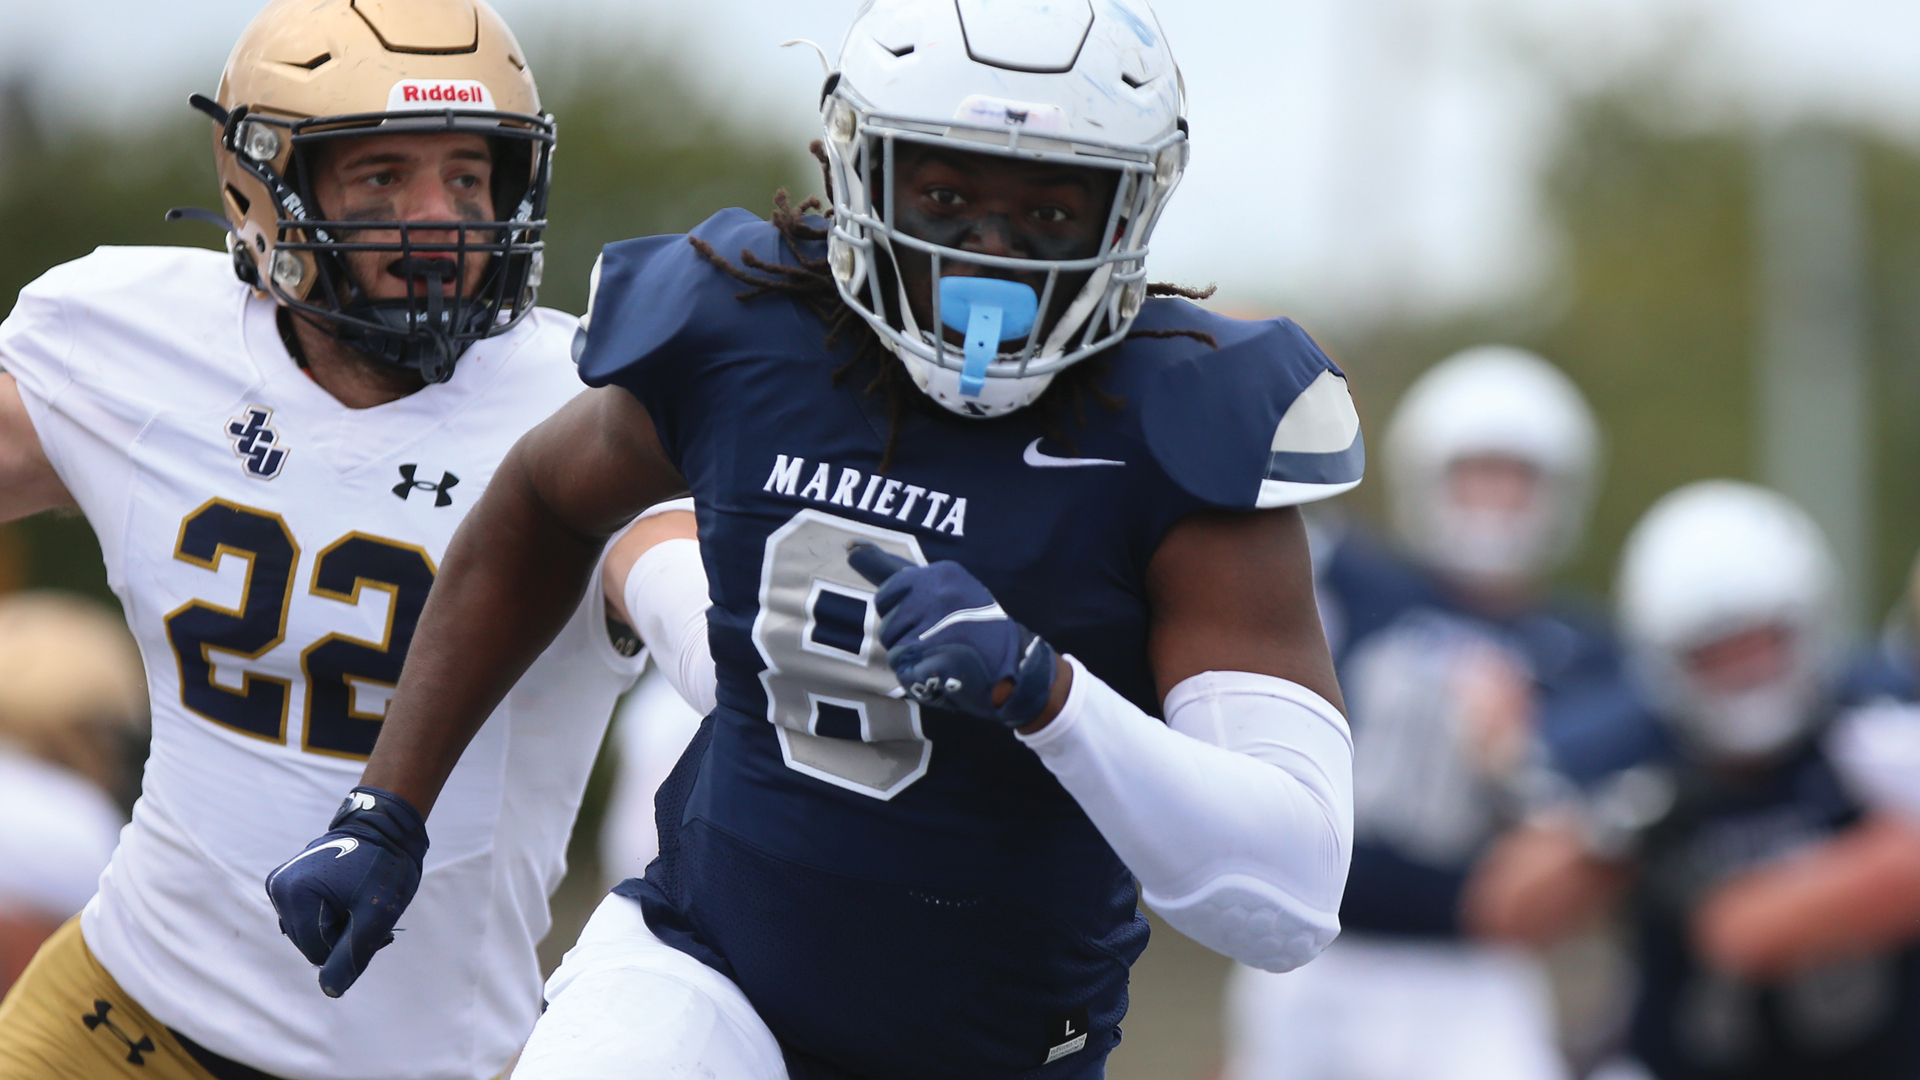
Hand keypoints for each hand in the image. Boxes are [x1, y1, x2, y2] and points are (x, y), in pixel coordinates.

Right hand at [265, 786, 428, 997]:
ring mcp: (280, 886)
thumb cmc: (385, 866)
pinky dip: (329, 915)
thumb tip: (330, 991)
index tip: (369, 912)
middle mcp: (278, 889)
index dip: (349, 942)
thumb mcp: (377, 913)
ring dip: (337, 926)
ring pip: (309, 934)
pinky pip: (307, 919)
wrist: (385, 826)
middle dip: (342, 934)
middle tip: (366, 905)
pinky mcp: (287, 884)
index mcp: (294, 894)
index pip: (318, 952)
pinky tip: (345, 895)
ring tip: (357, 898)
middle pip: (310, 943)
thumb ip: (353, 954)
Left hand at [848, 543, 1057, 728]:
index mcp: (940, 572)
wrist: (1015, 667)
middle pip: (887, 623)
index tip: (929, 617)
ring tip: (943, 655)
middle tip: (939, 639)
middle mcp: (939, 593)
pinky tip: (942, 673)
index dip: (900, 613)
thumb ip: (891, 569)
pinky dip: (918, 678)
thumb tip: (849, 547)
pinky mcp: (937, 655)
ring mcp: (938, 624)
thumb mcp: (939, 587)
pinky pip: (904, 670)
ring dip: (912, 659)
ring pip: (894, 649)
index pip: (887, 594)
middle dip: (904, 637)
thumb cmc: (971, 626)